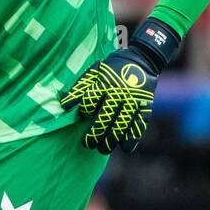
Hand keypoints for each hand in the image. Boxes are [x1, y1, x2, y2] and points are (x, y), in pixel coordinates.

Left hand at [60, 17, 178, 153]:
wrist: (141, 60)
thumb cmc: (112, 69)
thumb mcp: (94, 72)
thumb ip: (80, 88)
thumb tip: (64, 106)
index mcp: (105, 83)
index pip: (91, 100)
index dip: (85, 109)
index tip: (84, 115)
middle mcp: (119, 93)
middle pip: (105, 117)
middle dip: (95, 133)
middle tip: (87, 144)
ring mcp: (133, 101)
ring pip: (121, 124)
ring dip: (111, 140)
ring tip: (102, 149)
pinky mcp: (145, 107)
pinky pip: (139, 125)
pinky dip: (132, 137)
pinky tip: (125, 148)